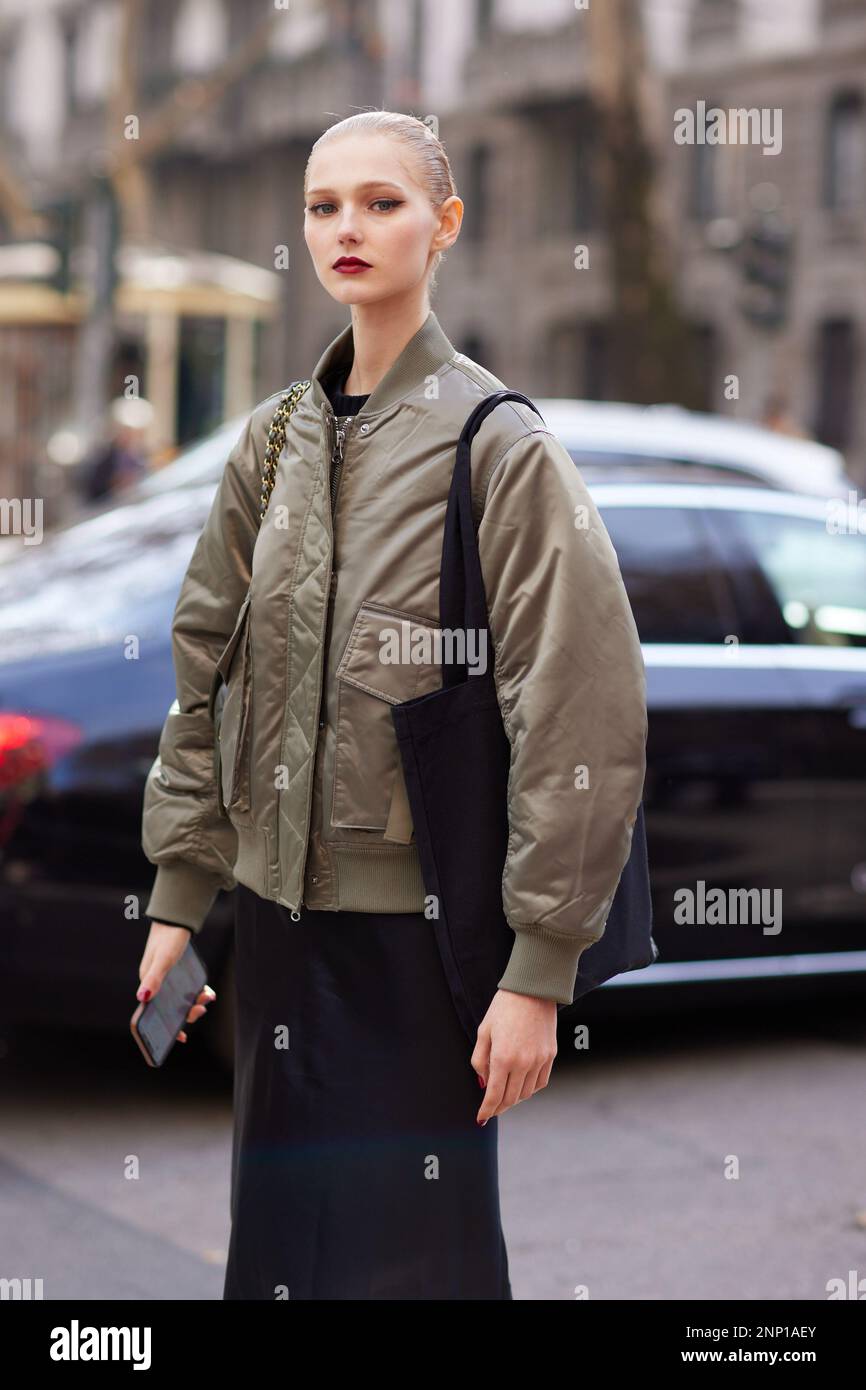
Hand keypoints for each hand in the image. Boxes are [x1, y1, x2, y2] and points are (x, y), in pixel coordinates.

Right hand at [136, 921, 215, 1042]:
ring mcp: (168, 980)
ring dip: (195, 1002)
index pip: (153, 1013)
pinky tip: (207, 990)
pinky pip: (188, 989)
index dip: (164, 1027)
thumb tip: (143, 998)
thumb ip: (154, 977)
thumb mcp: (163, 958)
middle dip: (187, 1013)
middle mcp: (157, 985)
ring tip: (207, 996)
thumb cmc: (167, 938)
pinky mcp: (178, 974)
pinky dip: (198, 992)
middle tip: (201, 1008)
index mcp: (149, 985)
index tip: (179, 1038)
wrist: (176, 920)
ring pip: (181, 999)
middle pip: (171, 1009)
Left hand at [472, 988, 557, 1124]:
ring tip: (505, 1095)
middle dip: (499, 1107)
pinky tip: (522, 1086)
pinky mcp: (551, 1056)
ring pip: (526, 1093)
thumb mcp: (483, 1031)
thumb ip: (480, 1060)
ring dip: (514, 1099)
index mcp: (502, 1057)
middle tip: (491, 1109)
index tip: (481, 1118)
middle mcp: (522, 1063)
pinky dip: (530, 1089)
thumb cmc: (504, 1007)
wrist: (532, 990)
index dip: (487, 1110)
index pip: (494, 1095)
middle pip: (510, 1099)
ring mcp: (539, 1060)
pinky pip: (540, 1083)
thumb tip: (483, 1083)